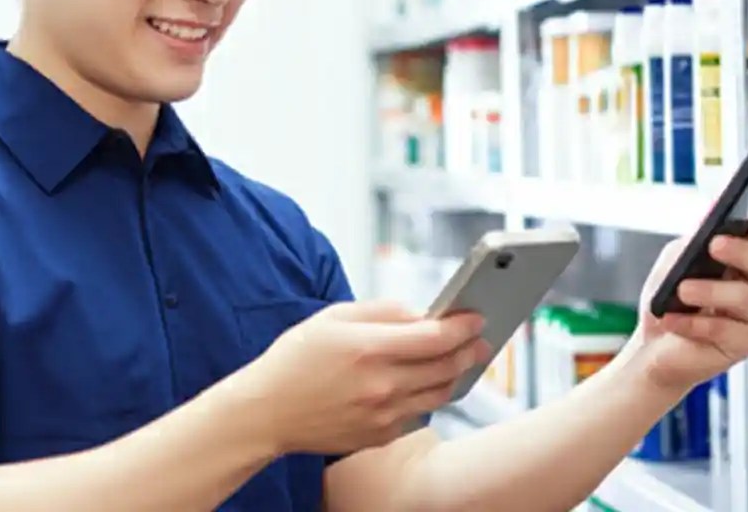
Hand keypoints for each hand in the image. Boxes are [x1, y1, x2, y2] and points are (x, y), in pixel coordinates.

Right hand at [244, 300, 488, 454]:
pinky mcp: (380, 436)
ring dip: (456, 375)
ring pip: (439, 394)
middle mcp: (380, 385)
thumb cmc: (296, 359)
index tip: (477, 317)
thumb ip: (383, 311)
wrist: (266, 412)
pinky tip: (428, 382)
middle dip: (469, 350)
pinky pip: (418, 414)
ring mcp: (382, 415)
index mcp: (368, 349)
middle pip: (446, 367)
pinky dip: (428, 396)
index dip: (463, 326)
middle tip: (481, 339)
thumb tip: (422, 313)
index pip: (435, 338)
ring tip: (462, 360)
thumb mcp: (334, 317)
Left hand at [631, 165, 747, 392]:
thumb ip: (698, 236)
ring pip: (743, 297)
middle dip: (738, 249)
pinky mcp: (746, 344)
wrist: (653, 349)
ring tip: (681, 292)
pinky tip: (673, 321)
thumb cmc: (669, 301)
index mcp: (744, 258)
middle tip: (713, 244)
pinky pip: (723, 329)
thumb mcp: (678, 258)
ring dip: (708, 292)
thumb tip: (716, 214)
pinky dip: (692, 323)